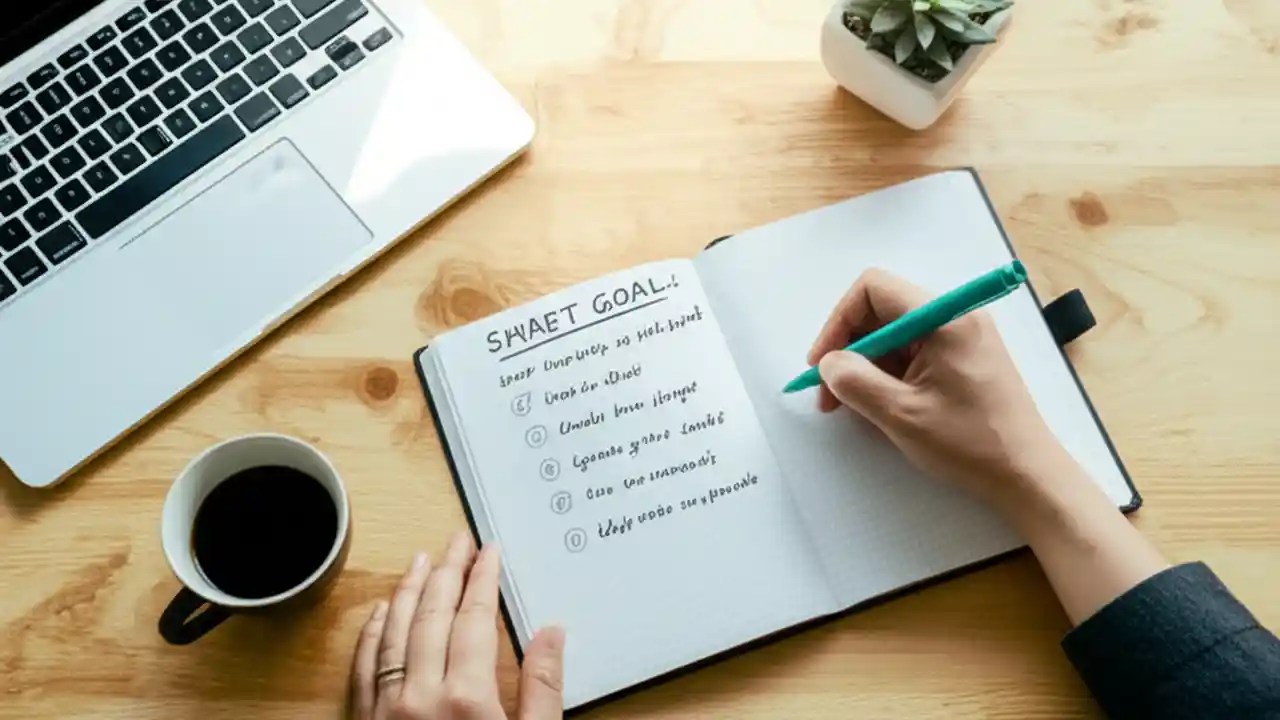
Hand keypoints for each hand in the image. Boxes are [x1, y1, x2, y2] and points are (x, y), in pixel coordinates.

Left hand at [351, 532, 564, 719]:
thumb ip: (543, 690)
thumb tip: (552, 633)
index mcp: (468, 697)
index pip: (476, 619)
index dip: (484, 579)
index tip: (489, 550)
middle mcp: (422, 695)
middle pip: (433, 616)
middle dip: (448, 572)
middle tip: (458, 541)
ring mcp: (387, 708)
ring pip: (394, 633)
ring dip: (409, 591)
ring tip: (422, 560)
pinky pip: (364, 667)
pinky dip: (371, 634)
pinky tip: (380, 610)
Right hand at [810, 269, 1169, 623]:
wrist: (1027, 475)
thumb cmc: (969, 443)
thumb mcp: (901, 414)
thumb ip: (856, 382)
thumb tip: (829, 363)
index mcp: (944, 318)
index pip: (873, 289)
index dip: (838, 321)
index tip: (822, 363)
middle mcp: (955, 317)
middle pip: (882, 311)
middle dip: (848, 349)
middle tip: (828, 393)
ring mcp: (962, 338)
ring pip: (894, 336)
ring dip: (865, 367)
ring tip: (850, 407)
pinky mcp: (964, 359)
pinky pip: (913, 354)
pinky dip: (888, 376)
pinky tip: (878, 407)